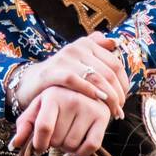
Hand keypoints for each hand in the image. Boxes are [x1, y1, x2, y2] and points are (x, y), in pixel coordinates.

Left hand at [9, 86, 112, 155]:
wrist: (80, 92)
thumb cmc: (54, 104)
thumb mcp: (36, 110)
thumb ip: (24, 126)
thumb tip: (14, 145)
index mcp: (53, 95)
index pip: (44, 127)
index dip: (39, 143)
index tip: (39, 146)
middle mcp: (73, 99)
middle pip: (57, 139)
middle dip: (53, 143)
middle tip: (56, 134)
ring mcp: (90, 107)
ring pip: (73, 145)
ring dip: (66, 148)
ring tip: (66, 136)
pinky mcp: (103, 117)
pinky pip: (92, 146)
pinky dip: (81, 153)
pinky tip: (76, 148)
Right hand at [13, 32, 128, 118]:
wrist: (31, 82)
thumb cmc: (60, 75)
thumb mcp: (78, 60)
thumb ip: (95, 47)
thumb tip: (114, 43)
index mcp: (87, 44)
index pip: (115, 64)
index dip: (124, 83)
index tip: (124, 99)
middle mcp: (76, 48)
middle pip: (108, 72)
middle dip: (118, 94)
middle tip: (119, 110)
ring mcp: (64, 59)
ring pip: (96, 77)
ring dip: (109, 97)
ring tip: (112, 112)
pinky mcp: (52, 71)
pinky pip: (75, 80)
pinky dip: (89, 91)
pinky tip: (97, 101)